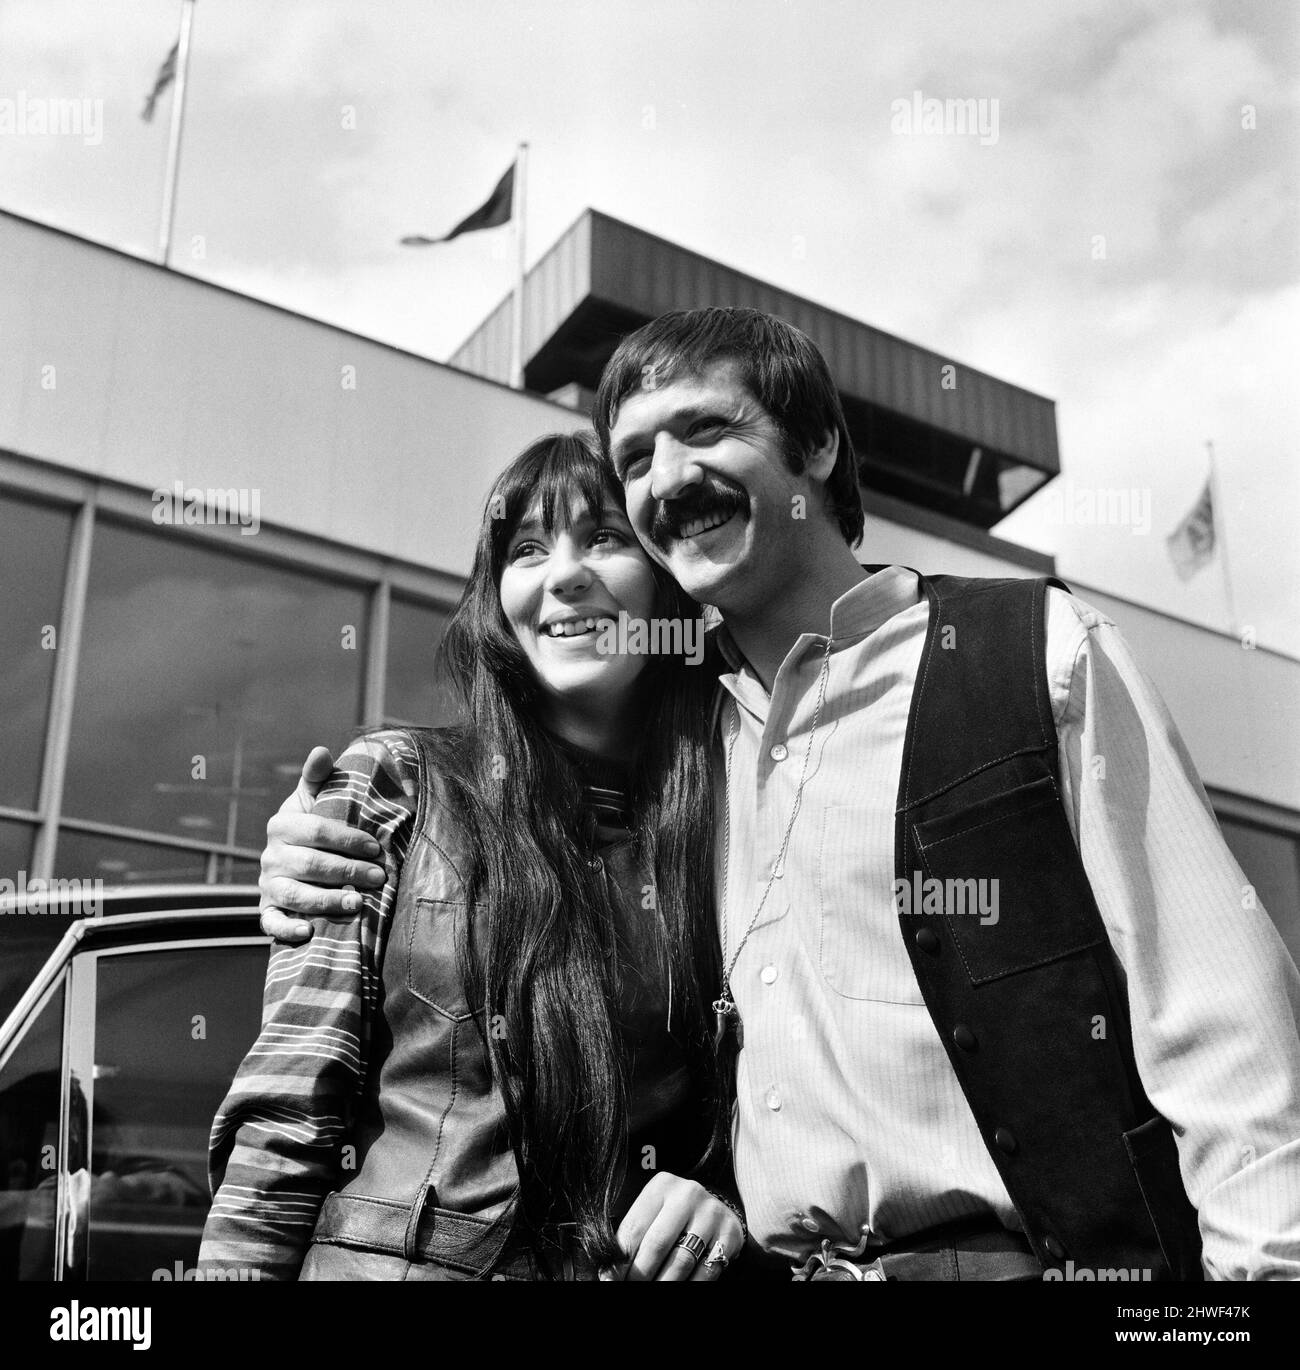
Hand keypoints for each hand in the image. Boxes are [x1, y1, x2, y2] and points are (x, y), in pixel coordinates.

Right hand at [257, 747, 386, 942]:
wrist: (293, 859)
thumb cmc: (313, 825)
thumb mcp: (314, 799)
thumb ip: (319, 778)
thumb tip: (322, 751)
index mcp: (281, 825)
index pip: (315, 830)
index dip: (347, 839)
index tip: (376, 847)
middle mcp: (271, 856)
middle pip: (309, 864)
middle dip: (348, 870)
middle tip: (380, 877)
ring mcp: (268, 885)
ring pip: (294, 895)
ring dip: (327, 900)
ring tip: (358, 903)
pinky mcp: (267, 911)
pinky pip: (271, 923)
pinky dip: (287, 929)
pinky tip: (309, 932)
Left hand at [605, 1172, 742, 1281]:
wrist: (716, 1209)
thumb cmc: (674, 1215)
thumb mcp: (653, 1213)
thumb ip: (633, 1236)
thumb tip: (608, 1272)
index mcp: (661, 1186)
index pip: (634, 1228)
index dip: (619, 1260)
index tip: (609, 1280)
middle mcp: (687, 1194)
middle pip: (657, 1245)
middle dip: (639, 1275)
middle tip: (629, 1288)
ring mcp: (711, 1213)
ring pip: (681, 1261)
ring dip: (663, 1284)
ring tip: (652, 1293)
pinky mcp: (729, 1234)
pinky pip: (706, 1271)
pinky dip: (689, 1286)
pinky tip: (678, 1290)